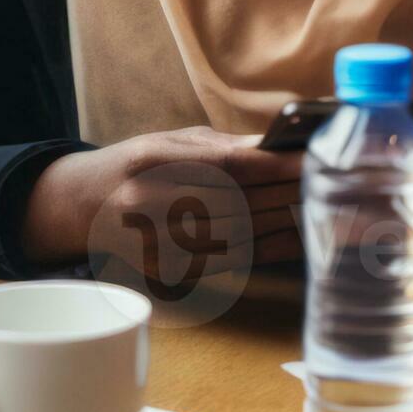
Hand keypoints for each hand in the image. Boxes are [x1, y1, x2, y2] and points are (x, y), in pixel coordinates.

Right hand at [23, 129, 305, 273]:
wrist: (79, 208)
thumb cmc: (134, 165)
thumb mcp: (169, 141)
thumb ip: (222, 146)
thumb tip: (280, 145)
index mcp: (152, 160)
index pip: (227, 164)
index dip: (276, 164)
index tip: (313, 158)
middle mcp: (151, 204)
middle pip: (240, 202)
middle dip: (290, 193)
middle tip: (334, 184)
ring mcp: (158, 243)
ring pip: (241, 234)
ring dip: (287, 222)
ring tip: (326, 209)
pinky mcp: (167, 270)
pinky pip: (230, 260)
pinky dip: (270, 248)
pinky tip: (297, 236)